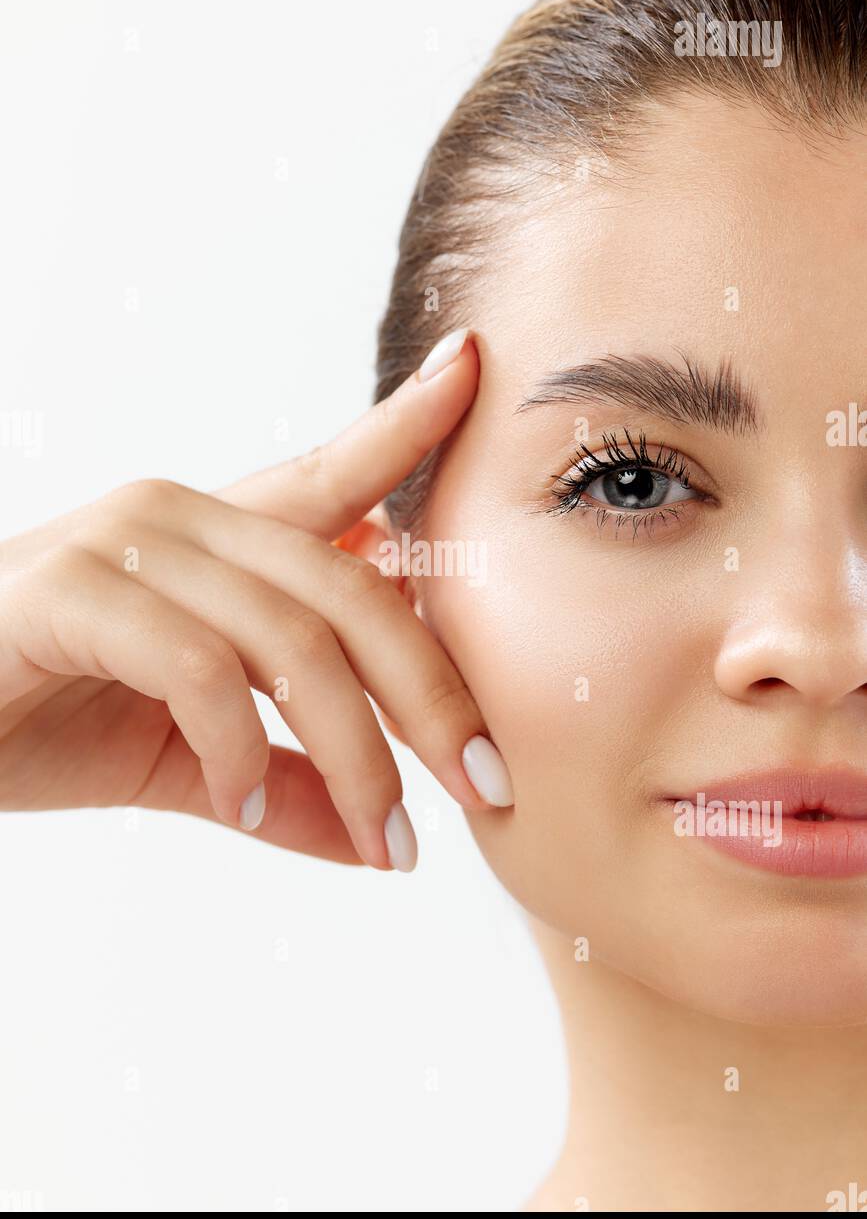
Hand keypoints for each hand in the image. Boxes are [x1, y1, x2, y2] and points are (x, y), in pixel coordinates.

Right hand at [0, 329, 511, 871]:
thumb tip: (380, 846)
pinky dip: (239, 746)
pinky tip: (239, 801)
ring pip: (293, 633)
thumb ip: (279, 787)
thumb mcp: (185, 762)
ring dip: (354, 750)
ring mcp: (124, 543)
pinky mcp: (69, 590)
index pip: (332, 472)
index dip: (406, 424)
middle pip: (353, 584)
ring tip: (383, 838)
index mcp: (214, 536)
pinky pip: (198, 664)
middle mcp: (180, 515)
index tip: (476, 372)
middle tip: (486, 788)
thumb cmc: (37, 718)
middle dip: (436, 694)